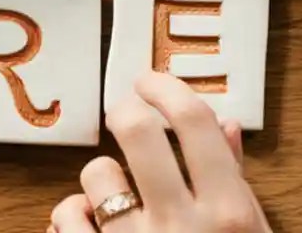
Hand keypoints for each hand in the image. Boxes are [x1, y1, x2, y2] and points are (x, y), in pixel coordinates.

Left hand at [50, 73, 270, 232]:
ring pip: (96, 175)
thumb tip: (223, 124)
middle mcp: (180, 227)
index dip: (166, 88)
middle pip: (136, 131)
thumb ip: (236, 182)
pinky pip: (64, 221)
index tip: (151, 82)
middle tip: (127, 112)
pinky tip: (91, 229)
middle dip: (126, 110)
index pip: (193, 122)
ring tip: (118, 198)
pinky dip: (73, 218)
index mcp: (227, 215)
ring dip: (102, 179)